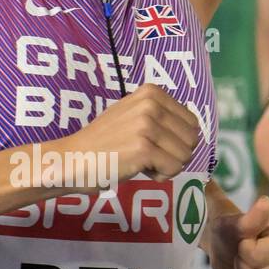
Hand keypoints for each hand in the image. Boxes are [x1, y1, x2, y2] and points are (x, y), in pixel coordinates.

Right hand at [61, 84, 199, 184]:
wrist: (73, 159)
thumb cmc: (103, 142)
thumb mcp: (132, 114)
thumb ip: (160, 115)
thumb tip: (194, 130)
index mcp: (151, 92)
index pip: (191, 122)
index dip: (177, 140)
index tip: (153, 143)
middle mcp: (151, 104)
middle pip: (191, 139)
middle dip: (175, 154)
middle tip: (148, 155)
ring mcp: (147, 125)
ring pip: (185, 155)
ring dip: (167, 165)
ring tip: (141, 161)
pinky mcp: (143, 148)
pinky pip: (173, 168)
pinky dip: (160, 176)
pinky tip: (139, 169)